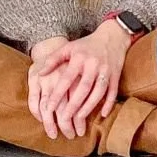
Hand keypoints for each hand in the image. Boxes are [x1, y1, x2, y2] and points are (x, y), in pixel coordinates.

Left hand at [27, 23, 129, 137]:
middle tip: (64, 120)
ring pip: (98, 92)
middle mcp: (93, 65)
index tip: (49, 107)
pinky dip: (109, 103)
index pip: (66, 79)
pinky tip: (103, 114)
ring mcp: (106, 70)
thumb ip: (53, 60)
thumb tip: (40, 74)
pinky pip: (113, 92)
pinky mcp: (116, 75)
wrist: (112, 36)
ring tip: (79, 119)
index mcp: (79, 58)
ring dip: (89, 107)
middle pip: (83, 88)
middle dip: (73, 105)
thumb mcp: (68, 47)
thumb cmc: (86, 44)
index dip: (58, 94)